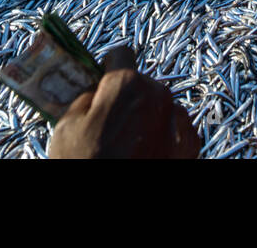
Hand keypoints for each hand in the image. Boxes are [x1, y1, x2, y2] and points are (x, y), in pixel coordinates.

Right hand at [48, 47, 199, 158]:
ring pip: (160, 103)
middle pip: (141, 81)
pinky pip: (177, 125)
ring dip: (147, 113)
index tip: (102, 82)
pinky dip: (165, 132)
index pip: (121, 54)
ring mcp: (177, 120)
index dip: (108, 67)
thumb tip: (95, 89)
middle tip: (110, 121)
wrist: (115, 202)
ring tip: (129, 140)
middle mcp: (158, 95)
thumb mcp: (66, 127)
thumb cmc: (85, 163)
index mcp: (127, 85)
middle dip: (126, 94)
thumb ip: (84, 98)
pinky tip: (149, 148)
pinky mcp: (190, 143)